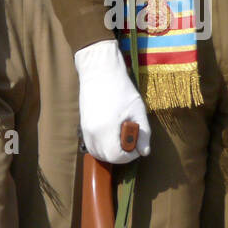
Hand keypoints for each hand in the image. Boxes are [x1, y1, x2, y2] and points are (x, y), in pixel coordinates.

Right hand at [75, 42, 150, 164]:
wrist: (99, 69)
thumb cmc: (121, 87)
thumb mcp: (138, 110)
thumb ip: (143, 133)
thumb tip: (145, 152)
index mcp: (105, 129)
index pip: (116, 157)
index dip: (129, 156)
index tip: (136, 145)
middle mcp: (92, 132)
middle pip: (105, 157)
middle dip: (120, 155)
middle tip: (129, 140)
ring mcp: (85, 128)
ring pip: (96, 151)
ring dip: (109, 151)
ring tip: (120, 136)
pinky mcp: (82, 123)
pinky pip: (91, 142)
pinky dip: (101, 144)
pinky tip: (111, 131)